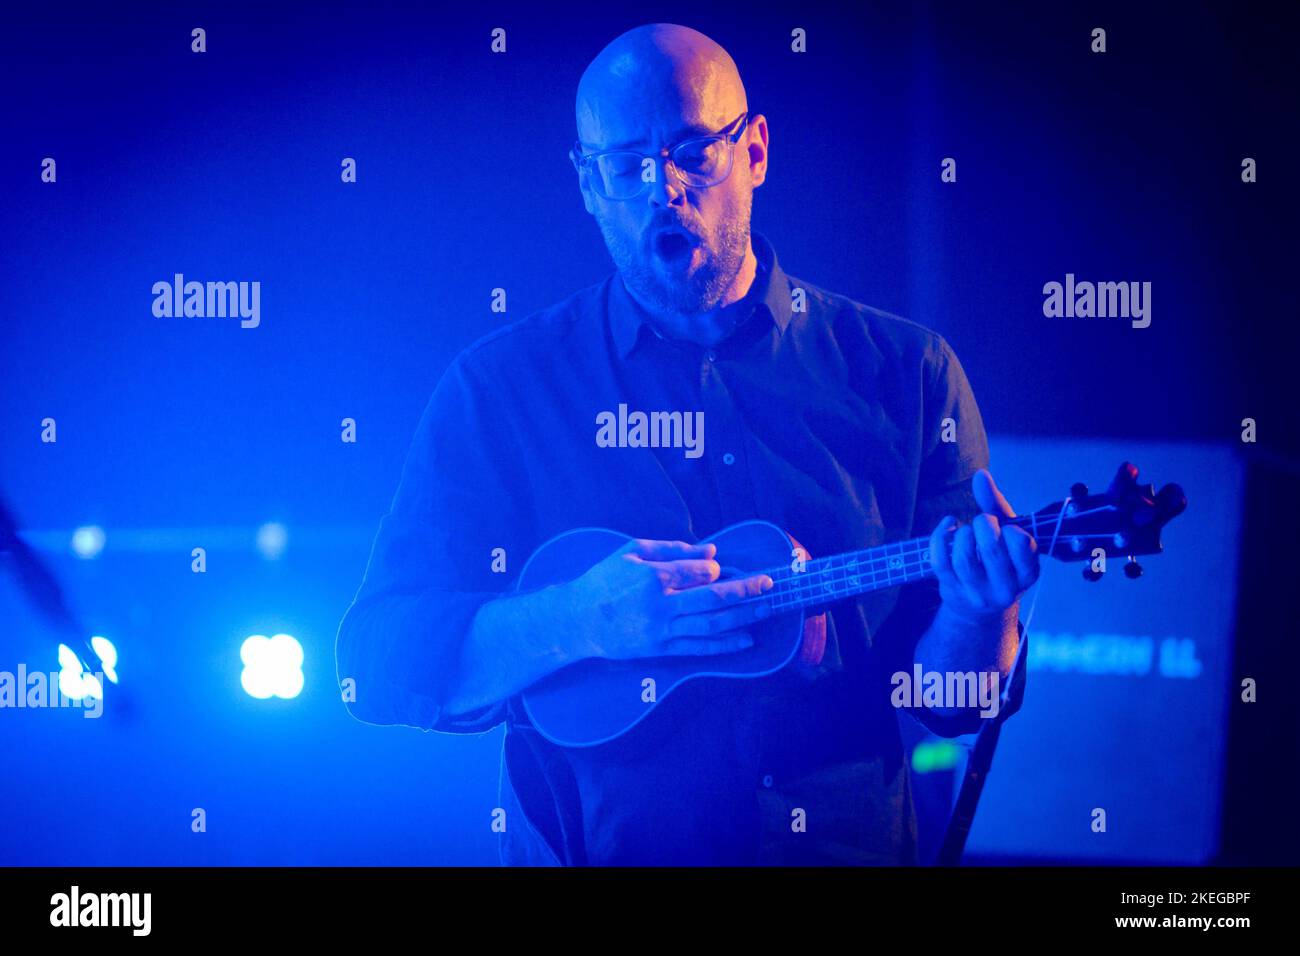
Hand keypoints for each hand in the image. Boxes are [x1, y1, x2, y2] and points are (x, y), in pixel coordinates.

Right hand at [562, 538, 773, 659]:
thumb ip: (672, 548)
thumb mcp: (631, 552)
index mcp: (652, 577)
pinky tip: (745, 638)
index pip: (698, 572)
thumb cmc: (602, 581)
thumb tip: (710, 551)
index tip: (719, 569)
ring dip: (743, 617)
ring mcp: (661, 631)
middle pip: (713, 598)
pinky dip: (725, 644)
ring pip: (712, 625)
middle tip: (769, 584)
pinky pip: (700, 648)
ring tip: (766, 609)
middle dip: (745, 591)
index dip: (714, 570)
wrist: (577, 621)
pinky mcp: (661, 650)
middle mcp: (660, 606)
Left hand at [928, 469, 1039, 622]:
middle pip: (990, 549)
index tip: (1005, 527)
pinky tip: (947, 526)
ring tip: (965, 530)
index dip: (1011, 529)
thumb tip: (980, 474)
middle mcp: (1005, 589)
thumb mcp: (1007, 536)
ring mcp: (977, 594)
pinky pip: (939, 562)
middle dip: (983, 525)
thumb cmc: (998, 561)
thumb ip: (996, 505)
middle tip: (982, 522)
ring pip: (964, 559)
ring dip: (962, 534)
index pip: (1023, 545)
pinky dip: (939, 538)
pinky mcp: (952, 591)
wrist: (979, 606)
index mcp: (1027, 574)